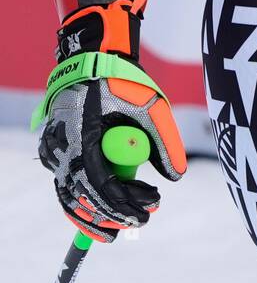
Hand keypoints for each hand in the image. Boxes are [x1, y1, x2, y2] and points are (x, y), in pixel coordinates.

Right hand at [34, 0, 186, 242]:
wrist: (92, 56)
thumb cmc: (123, 78)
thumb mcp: (152, 105)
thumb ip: (166, 142)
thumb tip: (177, 178)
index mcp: (82, 137)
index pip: (99, 186)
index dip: (122, 206)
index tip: (146, 213)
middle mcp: (61, 148)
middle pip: (81, 198)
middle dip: (111, 215)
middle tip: (141, 221)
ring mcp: (53, 149)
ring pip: (70, 196)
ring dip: (95, 214)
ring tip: (121, 226)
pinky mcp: (55, 148)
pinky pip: (67, 183)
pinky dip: (83, 199)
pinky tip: (100, 214)